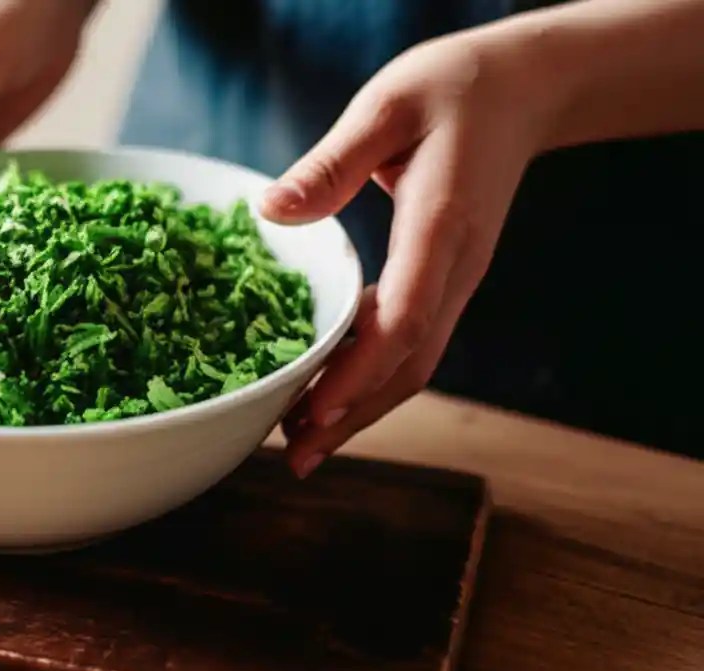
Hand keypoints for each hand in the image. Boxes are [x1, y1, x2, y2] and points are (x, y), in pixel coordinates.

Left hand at [262, 29, 555, 476]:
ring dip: (360, 408)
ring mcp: (455, 280)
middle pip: (409, 363)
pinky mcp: (444, 280)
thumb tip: (271, 211)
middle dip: (353, 414)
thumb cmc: (454, 89)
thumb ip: (332, 163)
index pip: (405, 316)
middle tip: (294, 456)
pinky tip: (328, 395)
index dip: (360, 371)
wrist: (524, 91)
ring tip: (302, 445)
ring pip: (413, 364)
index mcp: (441, 226)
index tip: (315, 411)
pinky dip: (369, 377)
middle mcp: (455, 267)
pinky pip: (410, 342)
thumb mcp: (388, 106)